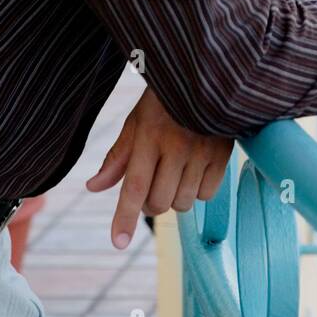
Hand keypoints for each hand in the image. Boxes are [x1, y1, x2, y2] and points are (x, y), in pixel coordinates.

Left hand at [85, 85, 233, 248]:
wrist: (208, 74)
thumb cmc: (166, 99)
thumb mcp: (138, 120)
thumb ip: (118, 155)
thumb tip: (93, 187)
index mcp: (150, 135)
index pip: (135, 186)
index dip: (125, 217)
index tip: (118, 243)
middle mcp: (177, 145)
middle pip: (158, 202)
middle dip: (150, 203)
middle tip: (152, 182)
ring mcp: (202, 151)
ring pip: (182, 203)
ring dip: (175, 197)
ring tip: (176, 172)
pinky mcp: (223, 153)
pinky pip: (207, 195)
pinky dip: (198, 190)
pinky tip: (195, 169)